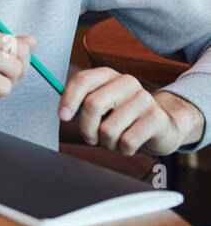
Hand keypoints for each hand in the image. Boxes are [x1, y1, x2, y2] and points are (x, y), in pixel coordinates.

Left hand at [59, 67, 202, 155]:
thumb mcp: (101, 107)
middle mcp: (127, 82)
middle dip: (86, 128)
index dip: (68, 99)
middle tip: (91, 138)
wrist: (162, 126)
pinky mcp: (157, 118)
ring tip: (114, 140)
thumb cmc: (122, 118)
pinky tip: (130, 144)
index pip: (82, 80)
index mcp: (108, 76)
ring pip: (108, 129)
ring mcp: (144, 99)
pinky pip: (127, 141)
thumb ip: (81, 105)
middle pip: (92, 105)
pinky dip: (123, 149)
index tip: (63, 117)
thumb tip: (62, 111)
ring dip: (107, 143)